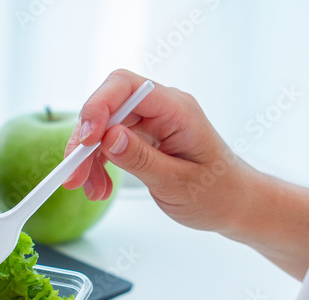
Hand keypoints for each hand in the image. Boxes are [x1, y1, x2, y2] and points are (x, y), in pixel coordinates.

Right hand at [62, 69, 254, 233]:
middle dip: (84, 140)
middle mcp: (161, 109)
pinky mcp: (143, 138)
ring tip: (91, 190)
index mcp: (177, 109)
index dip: (98, 107)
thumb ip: (142, 159)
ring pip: (103, 128)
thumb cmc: (218, 193)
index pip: (126, 87)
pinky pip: (109, 143)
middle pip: (107, 107)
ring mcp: (151, 122)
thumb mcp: (178, 183)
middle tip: (73, 175)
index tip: (84, 140)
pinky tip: (100, 188)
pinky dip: (98, 165)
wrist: (235, 204)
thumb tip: (108, 137)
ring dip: (89, 159)